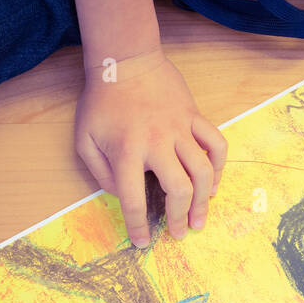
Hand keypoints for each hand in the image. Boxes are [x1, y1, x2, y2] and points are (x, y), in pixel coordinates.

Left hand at [75, 47, 226, 247]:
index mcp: (126, 151)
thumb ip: (101, 173)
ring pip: (202, 171)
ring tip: (200, 219)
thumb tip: (122, 195)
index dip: (138, 226)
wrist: (125, 60)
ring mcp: (180, 129)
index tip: (143, 242)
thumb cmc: (101, 102)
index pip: (133, 199)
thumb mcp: (85, 140)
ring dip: (204, 200)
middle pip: (178, 189)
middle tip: (180, 234)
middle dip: (180, 218)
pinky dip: (218, 166)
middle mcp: (156, 143)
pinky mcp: (194, 117)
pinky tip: (212, 183)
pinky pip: (215, 144)